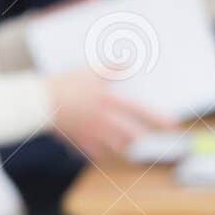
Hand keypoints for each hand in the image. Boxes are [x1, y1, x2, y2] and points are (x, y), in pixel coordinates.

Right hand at [47, 69, 170, 160]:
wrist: (39, 103)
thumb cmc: (64, 85)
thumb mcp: (89, 71)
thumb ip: (110, 68)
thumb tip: (128, 60)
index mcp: (109, 103)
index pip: (141, 112)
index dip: (160, 119)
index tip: (174, 126)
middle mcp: (104, 122)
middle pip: (131, 135)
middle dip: (143, 139)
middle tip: (153, 142)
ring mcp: (91, 134)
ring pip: (115, 146)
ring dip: (124, 146)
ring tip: (131, 147)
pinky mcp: (78, 140)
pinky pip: (92, 151)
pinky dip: (99, 152)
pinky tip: (101, 153)